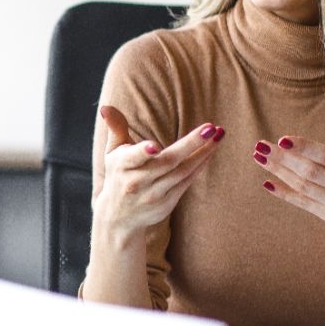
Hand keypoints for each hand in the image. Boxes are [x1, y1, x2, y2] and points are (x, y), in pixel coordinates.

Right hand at [93, 105, 222, 234]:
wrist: (118, 217)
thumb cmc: (118, 175)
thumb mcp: (112, 153)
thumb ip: (116, 129)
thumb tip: (106, 108)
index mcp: (121, 166)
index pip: (132, 158)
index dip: (143, 152)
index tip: (155, 146)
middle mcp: (136, 182)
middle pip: (167, 162)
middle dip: (190, 144)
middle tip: (210, 128)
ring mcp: (153, 195)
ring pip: (182, 171)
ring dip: (203, 153)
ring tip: (218, 135)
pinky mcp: (166, 204)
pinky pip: (186, 181)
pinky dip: (199, 166)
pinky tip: (210, 151)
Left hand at [253, 114, 324, 247]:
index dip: (306, 148)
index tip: (284, 139)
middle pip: (310, 172)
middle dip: (283, 158)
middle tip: (261, 145)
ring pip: (303, 186)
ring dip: (278, 171)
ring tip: (259, 157)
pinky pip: (303, 203)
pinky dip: (285, 193)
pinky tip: (267, 182)